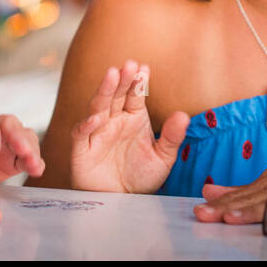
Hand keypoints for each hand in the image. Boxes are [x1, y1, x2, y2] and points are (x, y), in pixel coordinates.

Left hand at [0, 112, 45, 186]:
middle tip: (21, 148)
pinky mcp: (13, 158)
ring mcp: (4, 143)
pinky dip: (34, 161)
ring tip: (32, 162)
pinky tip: (37, 169)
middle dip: (16, 134)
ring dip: (30, 147)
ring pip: (23, 136)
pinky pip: (27, 156)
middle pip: (8, 123)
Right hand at [69, 59, 188, 193]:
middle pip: (115, 95)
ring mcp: (97, 132)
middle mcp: (114, 120)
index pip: (135, 95)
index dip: (139, 82)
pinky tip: (96, 118)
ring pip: (98, 107)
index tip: (144, 68)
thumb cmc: (141, 177)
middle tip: (129, 65)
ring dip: (104, 91)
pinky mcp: (83, 149)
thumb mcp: (163, 159)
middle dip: (122, 80)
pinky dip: (86, 125)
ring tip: (112, 75)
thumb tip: (183, 115)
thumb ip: (172, 137)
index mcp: (133, 118)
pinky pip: (82, 134)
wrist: (122, 202)